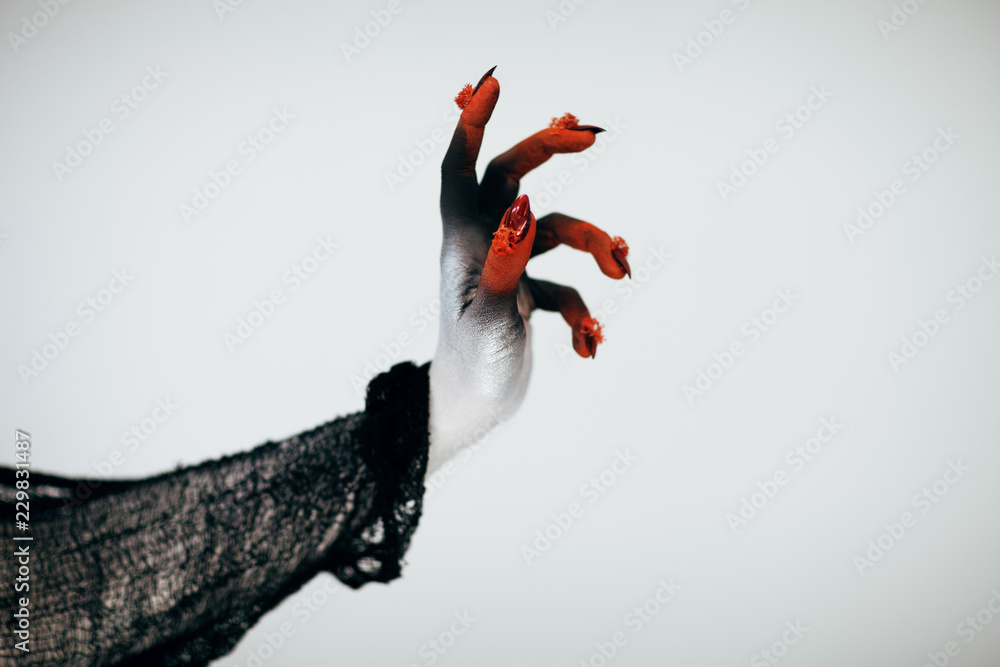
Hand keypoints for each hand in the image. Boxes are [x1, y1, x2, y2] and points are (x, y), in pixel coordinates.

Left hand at [426, 67, 631, 472]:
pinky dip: (586, 309)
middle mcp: (485, 246)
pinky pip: (567, 286)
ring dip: (593, 245)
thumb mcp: (491, 315)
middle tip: (589, 134)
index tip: (493, 86)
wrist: (473, 411)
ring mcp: (509, 269)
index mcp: (465, 243)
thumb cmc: (471, 365)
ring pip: (555, 230)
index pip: (461, 168)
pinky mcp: (528, 296)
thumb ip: (506, 261)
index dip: (472, 125)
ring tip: (622, 268)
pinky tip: (591, 346)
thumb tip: (523, 204)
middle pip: (513, 178)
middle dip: (548, 152)